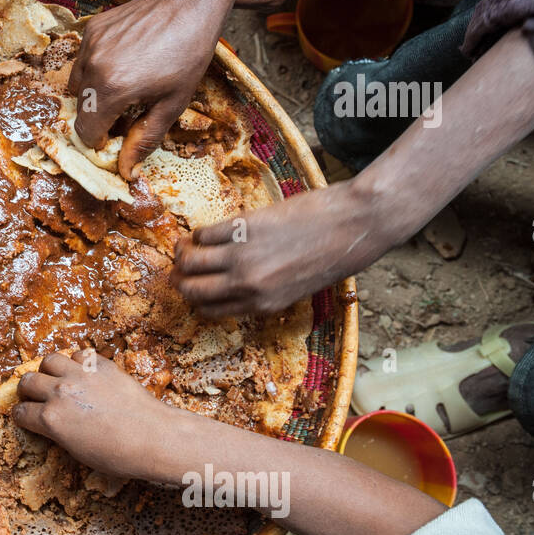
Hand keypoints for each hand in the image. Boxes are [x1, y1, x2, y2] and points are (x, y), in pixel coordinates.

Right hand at [14, 350, 186, 481]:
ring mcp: (80, 375)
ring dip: (49, 370)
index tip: (25, 415)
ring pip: (49, 360)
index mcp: (50, 420)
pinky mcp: (100, 365)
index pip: (20, 412)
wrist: (153, 437)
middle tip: (36, 395)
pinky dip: (77, 362)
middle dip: (28, 390)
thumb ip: (59, 432)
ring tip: (57, 378)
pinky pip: (79, 354)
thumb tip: (53, 424)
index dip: (22, 415)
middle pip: (27, 381)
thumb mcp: (78, 452)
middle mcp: (60, 393)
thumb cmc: (119, 455)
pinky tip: (85, 373)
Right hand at [68, 0, 227, 177]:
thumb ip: (144, 139)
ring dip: (95, 95)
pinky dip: (96, 71)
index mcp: (113, 89)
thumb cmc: (187, 53)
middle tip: (128, 111)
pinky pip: (83, 62)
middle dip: (99, 118)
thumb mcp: (173, 104)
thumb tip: (126, 171)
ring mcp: (90, 45)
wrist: (188, 2)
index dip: (101, 140)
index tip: (118, 135)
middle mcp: (94, 67)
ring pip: (78, 86)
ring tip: (126, 87)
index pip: (85, 132)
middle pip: (80, 110)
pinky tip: (123, 63)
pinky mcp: (92, 30)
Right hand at [173, 178, 395, 316]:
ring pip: (189, 260)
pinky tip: (207, 231)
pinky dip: (199, 233)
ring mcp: (243, 256)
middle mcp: (248, 285)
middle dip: (179, 279)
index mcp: (263, 305)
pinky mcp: (244, 227)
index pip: (209, 310)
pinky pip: (205, 234)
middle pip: (191, 289)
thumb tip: (234, 285)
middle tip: (179, 269)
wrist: (354, 224)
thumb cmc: (334, 257)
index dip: (196, 300)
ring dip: (181, 253)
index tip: (195, 287)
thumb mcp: (298, 289)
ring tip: (186, 247)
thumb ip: (265, 292)